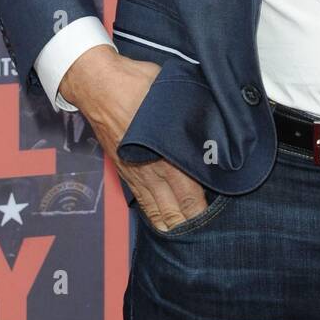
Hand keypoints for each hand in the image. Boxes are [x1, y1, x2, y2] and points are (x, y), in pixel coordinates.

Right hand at [60, 45, 211, 230]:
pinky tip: (163, 221)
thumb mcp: (173, 93)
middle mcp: (150, 170)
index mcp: (165, 155)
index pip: (190, 194)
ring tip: (188, 235)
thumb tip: (215, 123)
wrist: (98, 85)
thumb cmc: (136, 84)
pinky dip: (154, 214)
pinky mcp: (124, 170)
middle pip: (175, 209)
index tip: (220, 213)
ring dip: (172, 224)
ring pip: (157, 210)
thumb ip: (193, 114)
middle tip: (208, 232)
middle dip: (191, 223)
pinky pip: (141, 200)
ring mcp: (135, 173)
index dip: (204, 209)